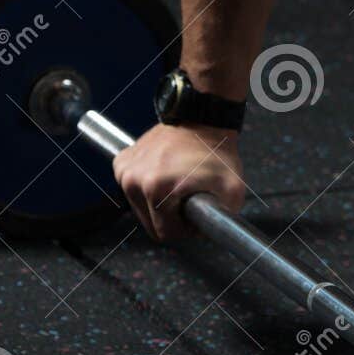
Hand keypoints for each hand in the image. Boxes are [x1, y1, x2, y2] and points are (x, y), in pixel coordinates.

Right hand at [112, 123, 244, 240]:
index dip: (185, 228)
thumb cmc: (216, 153)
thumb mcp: (232, 191)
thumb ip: (223, 221)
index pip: (165, 233)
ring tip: (178, 183)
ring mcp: (125, 170)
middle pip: (150, 223)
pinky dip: (147, 187)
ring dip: (159, 203)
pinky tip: (164, 173)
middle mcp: (134, 180)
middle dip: (171, 217)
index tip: (196, 211)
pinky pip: (134, 190)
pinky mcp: (121, 161)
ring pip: (141, 208)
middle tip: (189, 197)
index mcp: (157, 189)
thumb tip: (208, 235)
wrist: (202, 119)